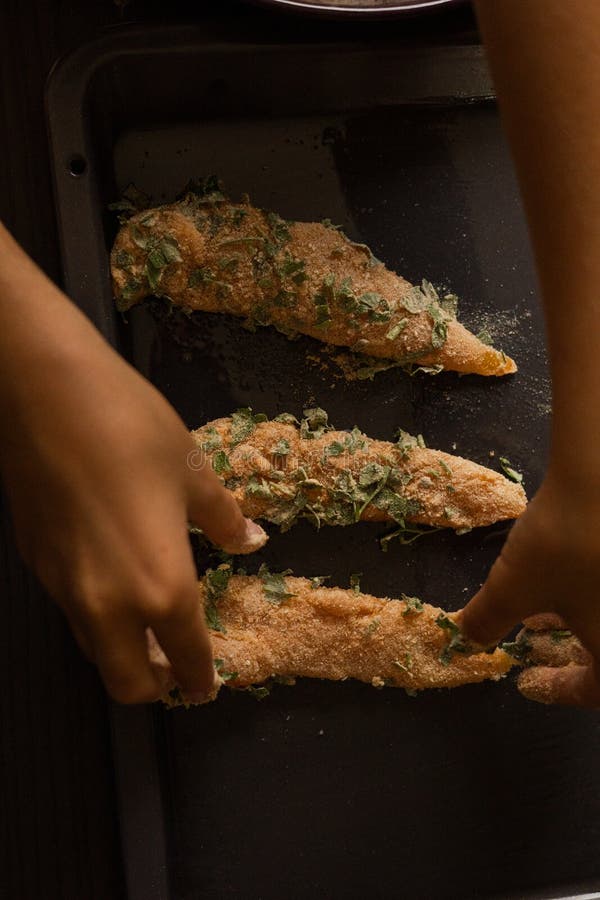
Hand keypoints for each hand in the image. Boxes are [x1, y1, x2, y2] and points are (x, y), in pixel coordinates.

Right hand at [0, 326, 266, 704]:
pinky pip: (73, 612)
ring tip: (146, 629)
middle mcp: (110, 604)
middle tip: (175, 667)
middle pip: (127, 683)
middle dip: (155, 686)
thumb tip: (251, 539)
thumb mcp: (191, 471)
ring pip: (94, 651)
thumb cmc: (132, 429)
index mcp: (162, 586)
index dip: (200, 678)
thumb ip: (222, 517)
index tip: (206, 687)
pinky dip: (97, 618)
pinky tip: (111, 581)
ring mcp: (65, 589)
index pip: (185, 657)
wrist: (45, 393)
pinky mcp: (36, 565)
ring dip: (123, 655)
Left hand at [458, 473, 599, 707]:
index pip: (597, 691)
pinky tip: (560, 576)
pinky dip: (589, 594)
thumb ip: (487, 620)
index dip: (559, 691)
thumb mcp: (512, 587)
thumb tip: (468, 638)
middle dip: (571, 655)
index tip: (526, 683)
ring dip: (578, 621)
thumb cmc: (563, 546)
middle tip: (534, 644)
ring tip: (538, 611)